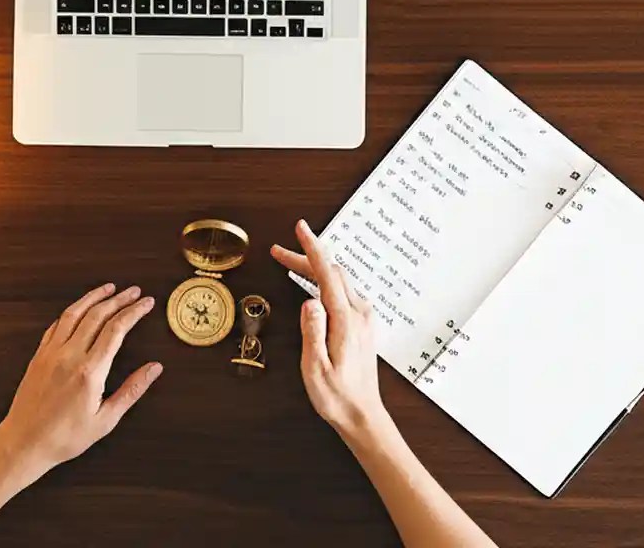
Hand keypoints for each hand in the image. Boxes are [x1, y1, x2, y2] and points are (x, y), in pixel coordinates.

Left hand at [0, 283, 162, 472]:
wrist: (24, 442)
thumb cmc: (65, 437)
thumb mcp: (106, 420)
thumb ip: (132, 390)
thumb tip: (154, 368)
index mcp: (90, 371)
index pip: (117, 329)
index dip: (134, 312)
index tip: (147, 303)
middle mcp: (69, 356)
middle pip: (98, 315)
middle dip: (119, 299)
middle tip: (134, 291)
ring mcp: (51, 353)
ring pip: (74, 313)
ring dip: (93, 297)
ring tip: (109, 288)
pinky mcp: (38, 356)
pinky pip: (55, 325)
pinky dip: (71, 312)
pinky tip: (79, 309)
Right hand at [271, 220, 387, 435]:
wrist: (363, 415)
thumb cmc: (336, 396)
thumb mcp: (315, 368)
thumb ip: (312, 332)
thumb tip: (308, 301)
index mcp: (346, 321)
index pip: (327, 274)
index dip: (312, 249)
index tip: (300, 229)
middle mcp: (359, 314)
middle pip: (333, 272)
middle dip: (306, 257)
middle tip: (280, 251)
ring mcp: (364, 318)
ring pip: (339, 280)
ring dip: (315, 268)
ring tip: (290, 263)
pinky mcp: (363, 324)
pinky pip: (343, 292)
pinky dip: (324, 281)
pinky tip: (313, 284)